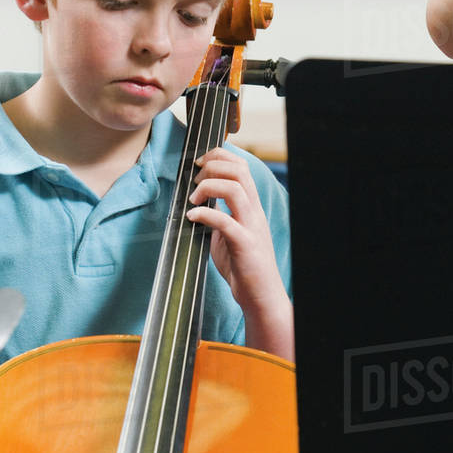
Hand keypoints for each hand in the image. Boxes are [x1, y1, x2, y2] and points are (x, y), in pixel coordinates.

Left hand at [188, 148, 290, 349]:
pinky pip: (226, 222)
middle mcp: (254, 211)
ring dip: (209, 186)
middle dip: (213, 165)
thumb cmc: (243, 266)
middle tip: (194, 178)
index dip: (220, 156)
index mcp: (251, 206)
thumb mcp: (228, 234)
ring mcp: (251, 227)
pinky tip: (191, 217)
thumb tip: (197, 203)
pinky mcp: (245, 245)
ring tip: (193, 198)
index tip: (199, 162)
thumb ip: (219, 216)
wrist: (260, 295)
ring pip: (236, 189)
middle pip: (240, 171)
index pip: (241, 167)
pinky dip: (205, 214)